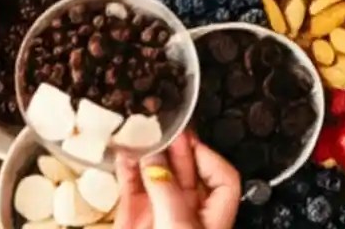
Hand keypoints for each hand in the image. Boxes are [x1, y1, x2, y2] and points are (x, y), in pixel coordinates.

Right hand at [114, 131, 239, 228]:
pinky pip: (131, 184)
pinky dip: (126, 166)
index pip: (222, 178)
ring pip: (156, 173)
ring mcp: (159, 212)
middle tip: (164, 125)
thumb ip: (165, 190)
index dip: (209, 156)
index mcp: (212, 217)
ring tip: (141, 133)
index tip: (190, 142)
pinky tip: (122, 152)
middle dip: (177, 146)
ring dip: (148, 152)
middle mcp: (187, 212)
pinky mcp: (134, 216)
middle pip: (188, 169)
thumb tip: (153, 159)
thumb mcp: (178, 224)